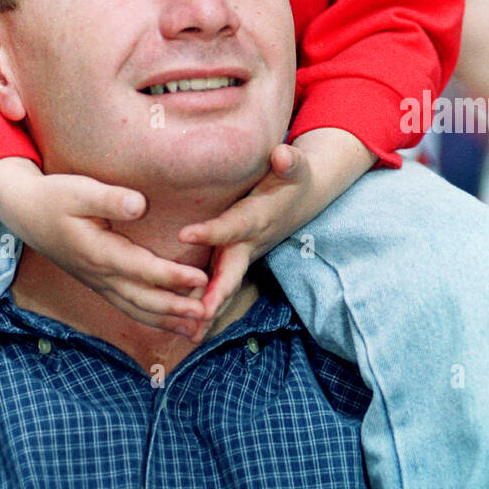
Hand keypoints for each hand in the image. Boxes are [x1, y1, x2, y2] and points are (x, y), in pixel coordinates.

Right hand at [0, 157, 209, 337]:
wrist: (25, 212)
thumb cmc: (54, 197)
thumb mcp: (78, 190)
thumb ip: (110, 198)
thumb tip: (141, 204)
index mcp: (99, 252)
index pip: (142, 270)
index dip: (172, 277)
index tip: (200, 279)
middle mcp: (100, 274)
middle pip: (143, 299)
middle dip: (176, 308)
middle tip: (207, 314)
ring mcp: (98, 282)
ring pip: (135, 309)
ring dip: (166, 320)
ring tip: (196, 328)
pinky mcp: (98, 282)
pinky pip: (127, 306)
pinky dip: (150, 317)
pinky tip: (170, 321)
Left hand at [177, 143, 312, 338]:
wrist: (303, 198)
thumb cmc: (292, 178)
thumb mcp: (295, 167)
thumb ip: (289, 162)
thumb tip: (281, 155)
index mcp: (257, 218)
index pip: (231, 226)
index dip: (211, 231)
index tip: (185, 233)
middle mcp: (250, 243)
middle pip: (232, 271)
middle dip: (218, 292)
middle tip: (200, 312)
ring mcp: (243, 256)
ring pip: (226, 287)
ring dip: (210, 310)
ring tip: (189, 333)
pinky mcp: (235, 263)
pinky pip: (221, 288)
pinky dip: (208, 310)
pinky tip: (189, 331)